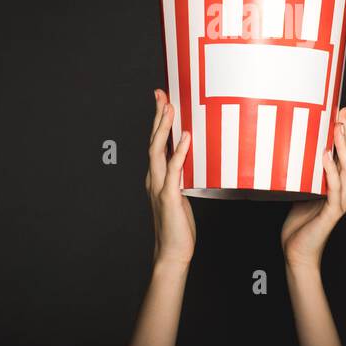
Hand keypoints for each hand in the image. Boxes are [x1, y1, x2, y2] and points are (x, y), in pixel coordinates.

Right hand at [146, 89, 194, 268]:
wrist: (173, 252)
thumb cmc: (179, 226)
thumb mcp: (180, 195)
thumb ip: (182, 177)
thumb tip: (191, 160)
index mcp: (156, 177)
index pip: (156, 143)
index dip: (158, 120)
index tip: (162, 99)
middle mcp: (154, 178)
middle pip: (153, 140)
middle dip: (157, 116)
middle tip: (161, 93)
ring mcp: (159, 187)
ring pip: (158, 150)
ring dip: (164, 127)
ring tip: (170, 107)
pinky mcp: (169, 197)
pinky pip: (174, 170)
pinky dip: (179, 152)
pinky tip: (185, 137)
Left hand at [281, 106, 345, 269]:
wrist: (297, 253)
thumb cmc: (298, 225)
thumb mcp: (298, 191)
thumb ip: (301, 174)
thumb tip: (288, 152)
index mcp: (335, 185)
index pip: (343, 154)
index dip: (343, 133)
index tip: (340, 111)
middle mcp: (341, 191)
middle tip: (344, 111)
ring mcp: (339, 202)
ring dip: (344, 147)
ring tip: (338, 128)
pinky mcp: (332, 213)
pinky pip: (335, 188)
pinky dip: (331, 170)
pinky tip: (326, 156)